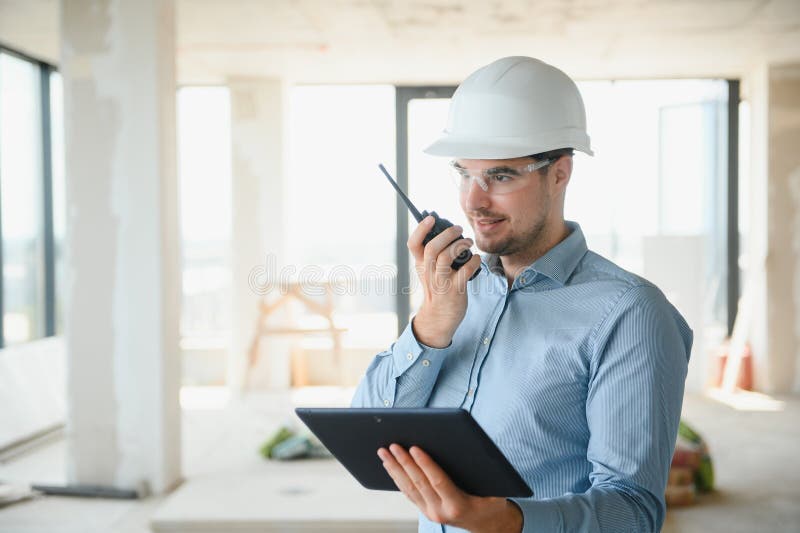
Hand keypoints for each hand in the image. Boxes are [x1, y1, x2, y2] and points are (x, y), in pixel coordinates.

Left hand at [378, 444, 522, 532]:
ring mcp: (431, 513)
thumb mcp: (494, 489)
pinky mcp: (426, 511)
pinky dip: (398, 478)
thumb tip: (469, 448)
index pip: (437, 481)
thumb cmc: (492, 502)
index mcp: (458, 506)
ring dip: (394, 469)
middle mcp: (441, 512)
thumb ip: (481, 472)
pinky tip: (390, 466)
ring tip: (384, 453)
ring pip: (409, 488)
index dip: (425, 464)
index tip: (414, 448)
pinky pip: (409, 493)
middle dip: (403, 463)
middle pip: (418, 483)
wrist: (488, 525)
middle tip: (392, 446)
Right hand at [408, 216, 481, 347]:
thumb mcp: (429, 272)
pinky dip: (474, 261)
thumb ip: (434, 255)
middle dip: (447, 234)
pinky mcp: (455, 291)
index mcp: (421, 265)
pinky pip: (465, 271)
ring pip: (446, 257)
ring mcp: (441, 282)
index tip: (431, 218)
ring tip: (468, 242)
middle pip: (432, 247)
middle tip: (458, 229)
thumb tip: (450, 232)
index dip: (420, 229)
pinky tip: (476, 259)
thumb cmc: (438, 289)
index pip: (413, 244)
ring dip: (460, 245)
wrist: (439, 318)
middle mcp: (429, 272)